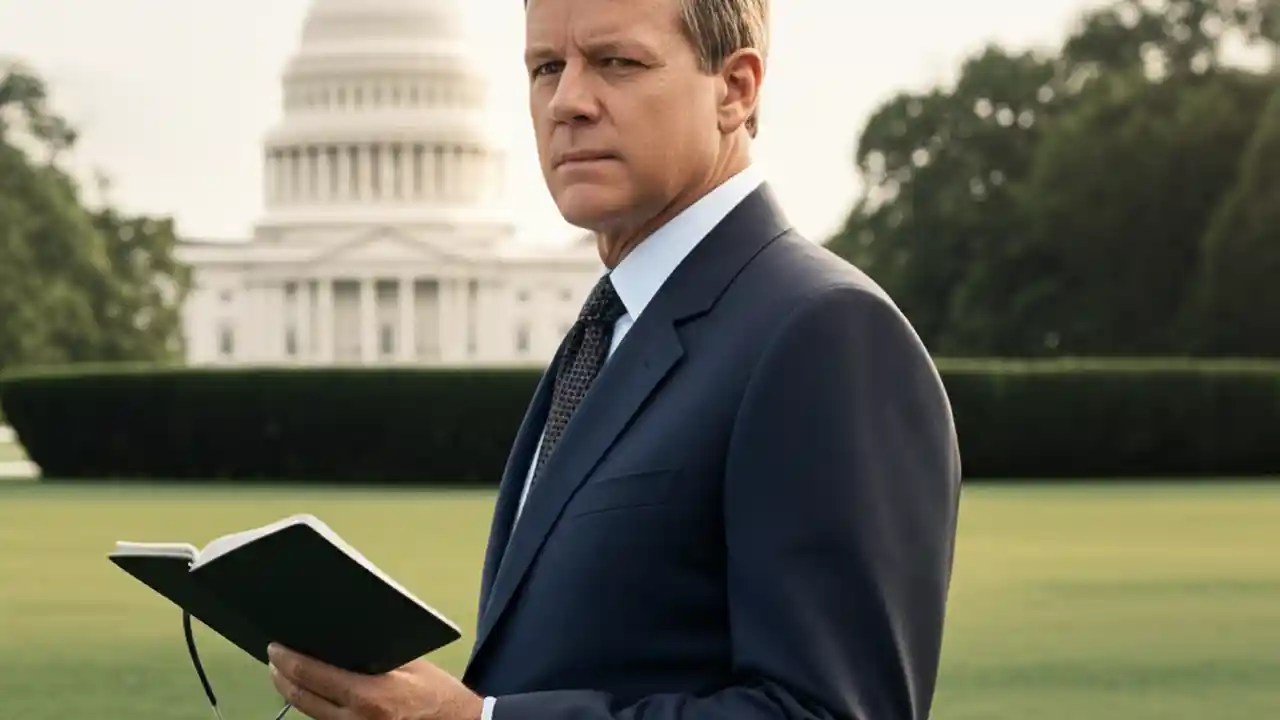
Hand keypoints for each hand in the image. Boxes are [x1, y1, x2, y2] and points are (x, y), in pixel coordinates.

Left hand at [267, 643, 482, 719]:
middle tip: (273, 659)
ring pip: (310, 714)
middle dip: (282, 678)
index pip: (314, 676)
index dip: (288, 661)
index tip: (274, 648)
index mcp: (368, 695)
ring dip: (293, 693)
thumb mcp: (412, 666)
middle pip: (302, 700)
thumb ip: (377, 657)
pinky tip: (311, 693)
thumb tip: (346, 641)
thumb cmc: (439, 694)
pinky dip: (314, 707)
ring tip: (285, 674)